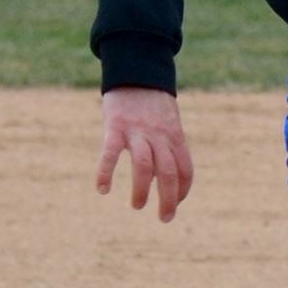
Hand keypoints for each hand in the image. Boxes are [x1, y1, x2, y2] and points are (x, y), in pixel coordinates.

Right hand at [96, 86, 193, 221]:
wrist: (135, 68)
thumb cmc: (151, 100)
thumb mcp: (168, 121)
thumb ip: (168, 145)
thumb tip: (160, 175)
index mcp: (174, 136)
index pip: (185, 169)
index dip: (182, 190)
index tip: (174, 204)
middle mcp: (159, 136)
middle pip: (168, 173)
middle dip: (168, 199)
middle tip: (164, 218)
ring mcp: (137, 131)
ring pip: (144, 166)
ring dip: (142, 190)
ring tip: (137, 205)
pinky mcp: (115, 126)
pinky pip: (110, 153)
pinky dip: (105, 172)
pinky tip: (102, 189)